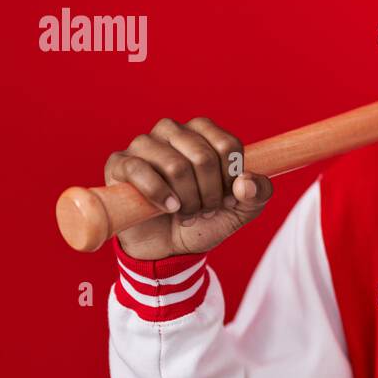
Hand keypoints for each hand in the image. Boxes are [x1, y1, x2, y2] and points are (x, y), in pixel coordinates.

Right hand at [104, 117, 273, 259]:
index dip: (232, 179)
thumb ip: (257, 193)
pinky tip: (169, 208)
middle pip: (203, 157)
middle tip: (206, 210)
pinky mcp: (120, 163)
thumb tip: (245, 183)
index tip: (229, 198)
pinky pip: (140, 170)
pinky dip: (159, 194)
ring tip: (187, 212)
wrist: (169, 246)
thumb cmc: (205, 219)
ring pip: (175, 166)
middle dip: (210, 194)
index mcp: (203, 132)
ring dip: (187, 199)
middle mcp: (173, 131)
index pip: (227, 145)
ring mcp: (144, 144)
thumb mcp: (242, 210)